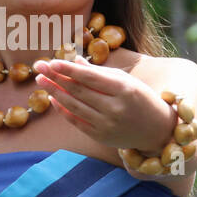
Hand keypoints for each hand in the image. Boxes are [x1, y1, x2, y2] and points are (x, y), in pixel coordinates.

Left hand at [31, 56, 174, 152]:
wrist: (157, 130)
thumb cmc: (140, 98)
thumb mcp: (125, 80)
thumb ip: (99, 72)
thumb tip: (75, 60)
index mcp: (124, 89)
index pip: (90, 77)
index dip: (69, 69)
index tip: (52, 61)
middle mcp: (115, 108)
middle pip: (78, 91)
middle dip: (55, 78)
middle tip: (38, 67)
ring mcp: (107, 125)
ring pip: (74, 106)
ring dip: (54, 92)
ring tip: (41, 81)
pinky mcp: (101, 136)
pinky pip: (76, 121)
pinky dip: (63, 109)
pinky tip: (53, 98)